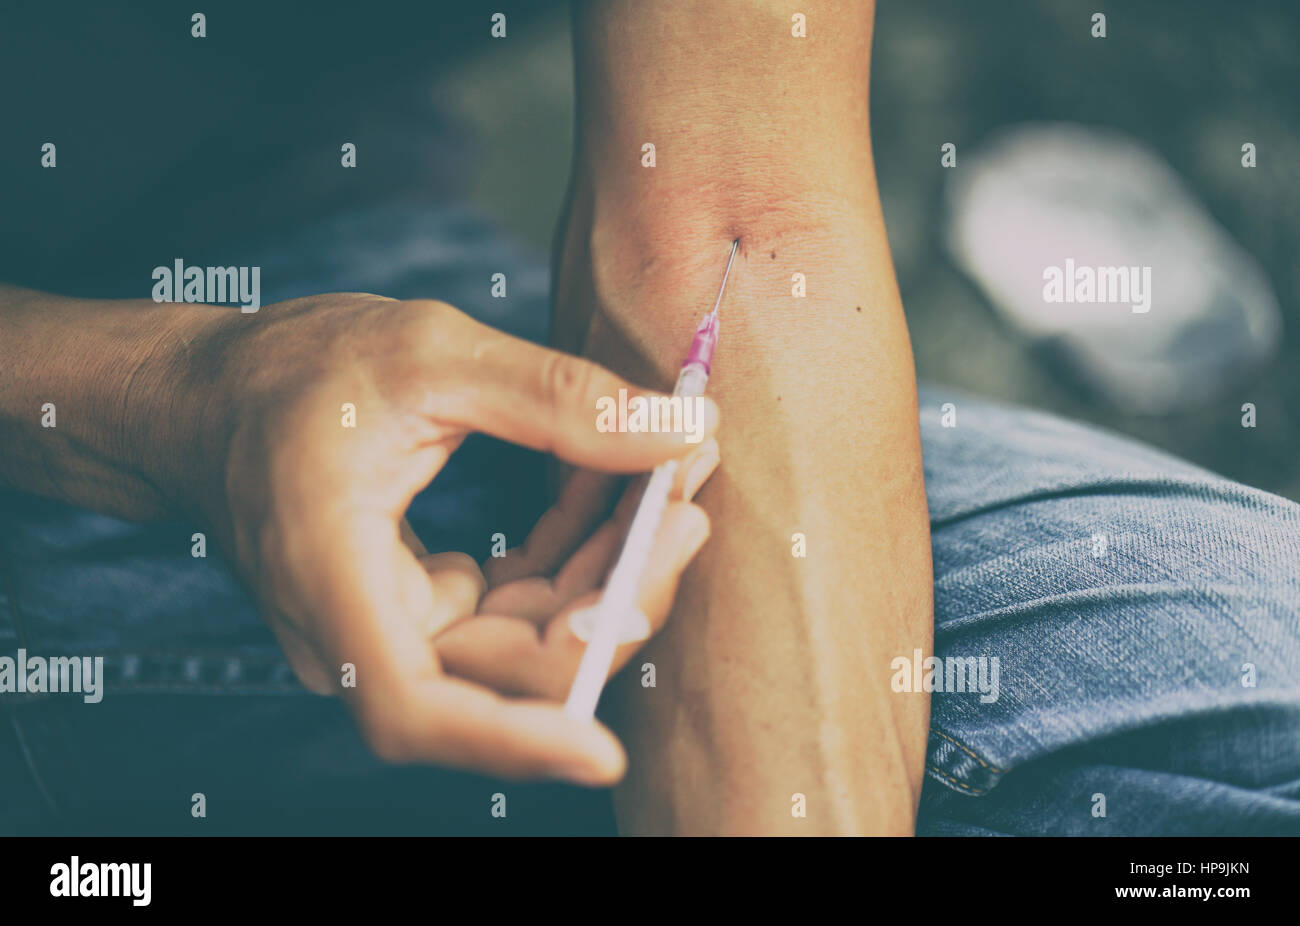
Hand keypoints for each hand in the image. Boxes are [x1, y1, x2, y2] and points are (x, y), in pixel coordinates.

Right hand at [177, 293, 717, 783]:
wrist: (216, 396)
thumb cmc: (293, 371)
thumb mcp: (429, 355)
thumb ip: (559, 399)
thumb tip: (685, 430)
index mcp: (332, 585)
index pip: (417, 711)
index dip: (512, 743)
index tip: (602, 752)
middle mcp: (362, 636)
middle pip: (511, 670)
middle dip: (617, 593)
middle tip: (687, 502)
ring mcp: (398, 629)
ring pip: (534, 635)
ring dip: (613, 564)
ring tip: (675, 478)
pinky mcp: (429, 606)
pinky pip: (524, 599)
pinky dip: (579, 549)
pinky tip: (619, 484)